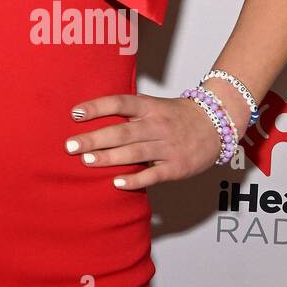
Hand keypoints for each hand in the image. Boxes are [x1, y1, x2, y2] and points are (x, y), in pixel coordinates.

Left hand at [65, 92, 230, 189]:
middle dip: (94, 139)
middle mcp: (157, 125)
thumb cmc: (174, 116)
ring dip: (109, 158)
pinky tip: (117, 183)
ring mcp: (167, 146)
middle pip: (122, 132)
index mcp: (148, 107)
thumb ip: (126, 112)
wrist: (216, 124)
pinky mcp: (177, 167)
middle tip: (70, 145)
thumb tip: (87, 117)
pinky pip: (153, 175)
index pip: (119, 103)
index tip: (74, 113)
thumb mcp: (152, 105)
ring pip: (135, 153)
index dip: (96, 107)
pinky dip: (135, 179)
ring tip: (87, 161)